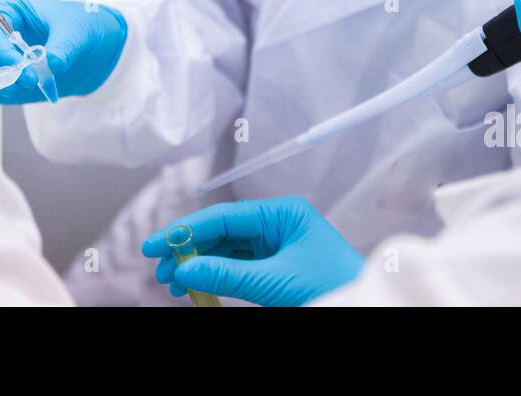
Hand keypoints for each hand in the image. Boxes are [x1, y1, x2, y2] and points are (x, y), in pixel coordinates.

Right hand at [0, 0, 127, 103]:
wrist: (91, 48)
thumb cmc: (80, 26)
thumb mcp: (78, 32)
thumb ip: (64, 47)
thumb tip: (54, 62)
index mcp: (5, 7)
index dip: (2, 53)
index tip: (22, 71)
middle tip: (16, 85)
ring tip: (17, 90)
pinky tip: (12, 94)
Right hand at [142, 196, 363, 306]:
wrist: (365, 308)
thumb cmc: (332, 286)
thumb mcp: (274, 282)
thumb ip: (226, 274)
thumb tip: (185, 268)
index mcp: (282, 213)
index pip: (223, 217)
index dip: (185, 230)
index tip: (155, 244)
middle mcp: (277, 223)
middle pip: (220, 231)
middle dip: (188, 250)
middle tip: (160, 268)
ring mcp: (276, 244)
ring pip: (225, 249)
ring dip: (197, 264)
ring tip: (171, 282)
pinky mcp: (275, 265)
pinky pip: (236, 265)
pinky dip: (213, 275)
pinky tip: (193, 285)